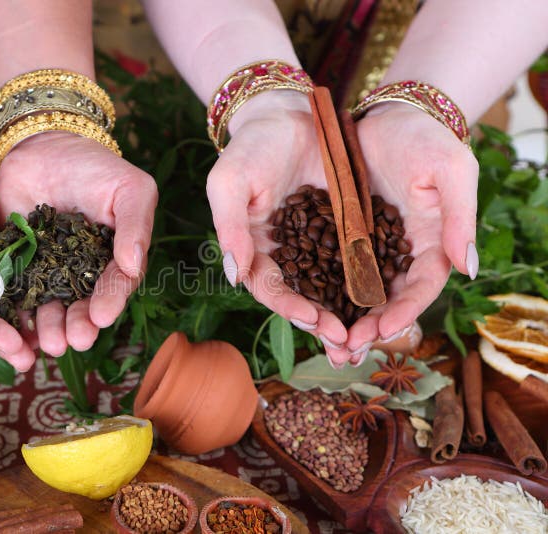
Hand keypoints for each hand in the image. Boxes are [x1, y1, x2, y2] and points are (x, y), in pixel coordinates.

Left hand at [0, 131, 157, 356]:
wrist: (43, 144)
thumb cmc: (95, 166)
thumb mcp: (129, 189)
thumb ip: (135, 226)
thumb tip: (135, 266)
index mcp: (115, 257)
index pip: (115, 285)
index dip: (110, 302)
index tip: (101, 317)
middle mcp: (83, 271)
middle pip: (82, 306)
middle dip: (78, 325)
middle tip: (73, 340)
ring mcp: (49, 270)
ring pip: (49, 306)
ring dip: (50, 327)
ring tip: (48, 343)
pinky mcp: (17, 265)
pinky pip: (15, 293)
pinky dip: (15, 314)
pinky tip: (14, 333)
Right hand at [207, 91, 361, 362]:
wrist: (288, 113)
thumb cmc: (251, 147)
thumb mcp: (229, 182)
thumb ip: (229, 227)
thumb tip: (234, 276)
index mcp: (256, 250)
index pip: (271, 289)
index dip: (290, 308)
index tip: (312, 320)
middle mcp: (287, 254)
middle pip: (305, 298)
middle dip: (325, 324)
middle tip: (348, 343)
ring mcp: (317, 244)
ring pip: (334, 288)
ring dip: (350, 314)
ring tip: (371, 333)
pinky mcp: (345, 231)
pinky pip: (360, 262)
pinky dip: (371, 283)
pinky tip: (390, 298)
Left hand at [342, 104, 477, 364]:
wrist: (390, 115)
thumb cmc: (428, 139)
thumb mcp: (451, 170)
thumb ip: (460, 218)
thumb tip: (469, 269)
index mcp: (431, 243)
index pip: (419, 288)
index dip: (404, 312)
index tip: (383, 331)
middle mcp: (399, 251)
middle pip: (386, 299)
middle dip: (369, 326)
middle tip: (347, 348)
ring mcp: (370, 245)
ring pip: (356, 290)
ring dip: (343, 316)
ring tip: (326, 339)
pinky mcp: (343, 234)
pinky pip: (331, 266)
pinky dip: (322, 288)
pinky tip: (306, 305)